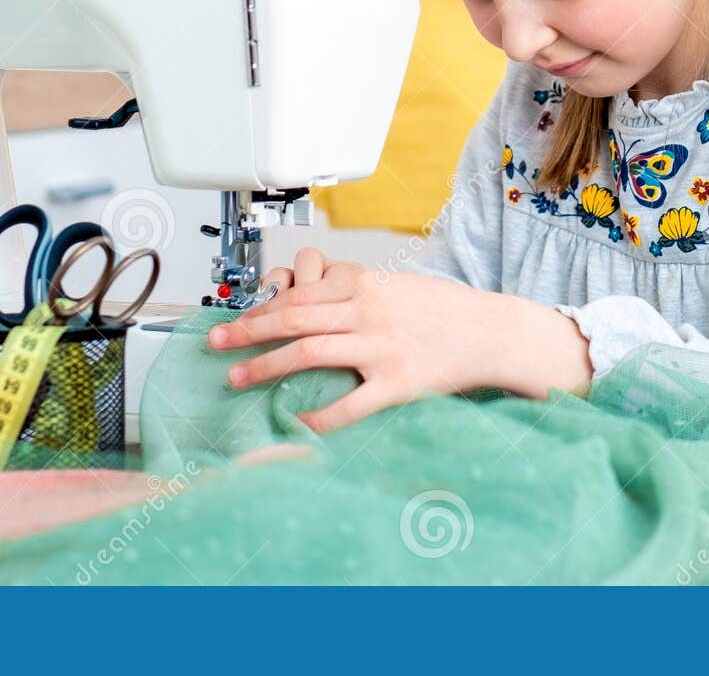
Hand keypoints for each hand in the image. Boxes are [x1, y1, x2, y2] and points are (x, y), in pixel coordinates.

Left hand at [208, 249, 592, 432]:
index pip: (297, 293)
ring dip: (266, 365)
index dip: (259, 307)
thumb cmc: (444, 310)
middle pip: (291, 317)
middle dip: (246, 331)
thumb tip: (310, 296)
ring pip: (308, 351)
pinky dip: (319, 415)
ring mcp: (381, 346)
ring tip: (238, 378)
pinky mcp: (398, 382)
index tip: (235, 319)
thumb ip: (353, 290)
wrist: (493, 331)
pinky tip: (298, 424)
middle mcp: (367, 311)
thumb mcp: (395, 284)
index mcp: (364, 284)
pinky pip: (349, 403)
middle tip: (215, 343)